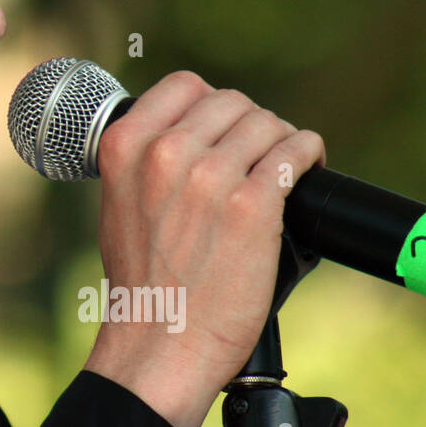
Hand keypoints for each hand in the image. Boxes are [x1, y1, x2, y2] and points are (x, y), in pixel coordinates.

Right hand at [82, 71, 325, 426]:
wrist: (160, 341)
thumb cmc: (143, 280)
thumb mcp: (118, 201)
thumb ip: (144, 160)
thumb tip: (187, 132)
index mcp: (124, 145)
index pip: (184, 85)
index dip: (210, 104)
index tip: (222, 128)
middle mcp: (166, 153)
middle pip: (232, 102)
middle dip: (249, 126)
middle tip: (256, 157)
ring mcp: (211, 178)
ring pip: (268, 124)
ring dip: (281, 142)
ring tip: (280, 168)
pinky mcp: (254, 207)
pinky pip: (296, 151)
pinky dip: (307, 156)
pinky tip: (304, 171)